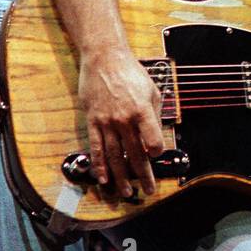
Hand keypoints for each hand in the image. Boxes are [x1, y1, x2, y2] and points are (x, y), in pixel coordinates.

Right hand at [78, 46, 166, 197]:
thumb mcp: (151, 89)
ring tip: (126, 192)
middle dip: (142, 175)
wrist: (104, 58)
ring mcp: (107, 121)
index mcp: (142, 110)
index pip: (153, 140)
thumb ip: (155, 114)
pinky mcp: (93, 121)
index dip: (157, 151)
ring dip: (121, 177)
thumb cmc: (130, 72)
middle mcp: (124, 119)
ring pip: (115, 156)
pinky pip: (96, 148)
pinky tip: (103, 178)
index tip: (157, 157)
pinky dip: (99, 165)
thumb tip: (157, 137)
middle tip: (147, 191)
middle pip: (135, 153)